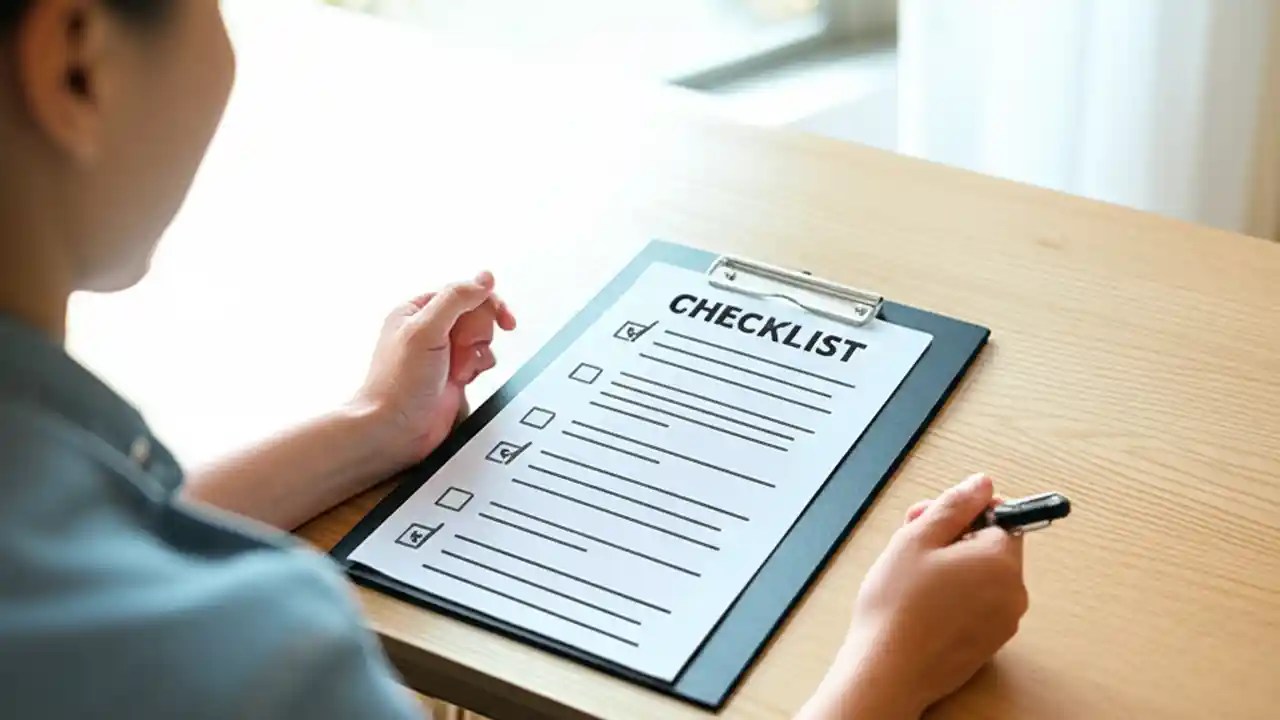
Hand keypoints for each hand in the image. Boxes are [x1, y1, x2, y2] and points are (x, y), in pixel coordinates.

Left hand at [353, 271, 516, 471]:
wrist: (395, 430)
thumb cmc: (397, 385)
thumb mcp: (426, 330)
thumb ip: (457, 299)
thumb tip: (484, 278)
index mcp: (417, 311)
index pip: (464, 293)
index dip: (486, 305)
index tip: (504, 320)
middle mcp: (431, 330)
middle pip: (477, 316)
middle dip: (476, 335)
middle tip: (459, 351)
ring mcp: (444, 354)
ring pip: (482, 340)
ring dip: (476, 355)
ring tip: (455, 371)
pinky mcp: (454, 376)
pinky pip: (481, 362)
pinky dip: (477, 370)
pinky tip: (461, 381)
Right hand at [797, 475, 1026, 719]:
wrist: (887, 671)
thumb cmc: (897, 607)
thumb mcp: (917, 538)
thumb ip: (955, 505)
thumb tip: (982, 484)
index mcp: (1001, 562)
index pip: (1002, 516)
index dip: (966, 511)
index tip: (936, 517)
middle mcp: (1012, 593)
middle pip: (992, 546)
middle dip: (955, 537)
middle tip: (912, 541)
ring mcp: (1003, 623)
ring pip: (983, 576)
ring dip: (952, 566)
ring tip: (911, 575)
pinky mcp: (988, 644)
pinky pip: (978, 605)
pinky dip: (955, 596)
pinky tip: (921, 602)